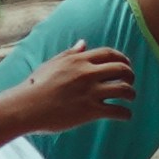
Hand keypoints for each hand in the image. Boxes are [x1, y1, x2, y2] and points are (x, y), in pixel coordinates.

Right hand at [0, 42, 138, 131]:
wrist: (27, 107)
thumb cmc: (36, 86)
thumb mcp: (53, 64)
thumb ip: (71, 54)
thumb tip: (83, 43)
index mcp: (79, 61)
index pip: (109, 54)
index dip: (122, 58)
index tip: (126, 65)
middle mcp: (88, 74)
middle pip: (121, 69)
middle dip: (130, 75)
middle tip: (130, 82)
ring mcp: (90, 92)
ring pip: (124, 89)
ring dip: (131, 94)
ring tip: (130, 98)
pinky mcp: (90, 111)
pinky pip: (117, 111)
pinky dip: (126, 113)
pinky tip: (125, 115)